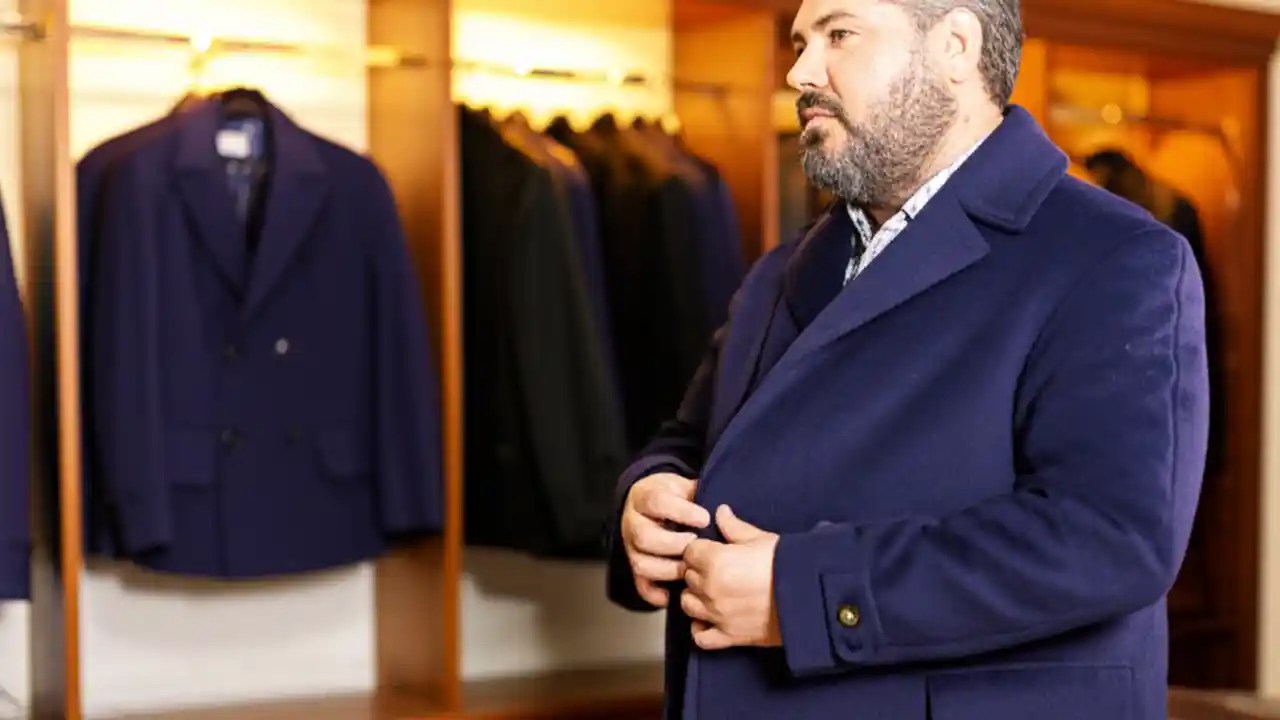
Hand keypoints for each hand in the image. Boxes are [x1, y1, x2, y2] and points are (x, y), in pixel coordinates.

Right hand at [622, 472, 711, 607]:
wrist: (652, 504)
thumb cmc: (674, 496)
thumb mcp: (684, 486)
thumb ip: (699, 494)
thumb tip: (721, 511)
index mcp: (644, 497)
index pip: (656, 502)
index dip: (681, 512)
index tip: (705, 518)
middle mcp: (632, 523)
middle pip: (644, 537)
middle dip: (675, 544)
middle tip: (697, 545)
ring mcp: (632, 548)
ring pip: (641, 564)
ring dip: (669, 570)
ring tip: (691, 568)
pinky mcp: (635, 568)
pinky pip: (641, 585)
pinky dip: (657, 593)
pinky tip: (676, 593)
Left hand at [681, 505, 780, 649]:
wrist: (812, 597)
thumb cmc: (788, 563)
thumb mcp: (761, 539)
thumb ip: (734, 527)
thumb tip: (720, 511)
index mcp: (715, 561)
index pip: (690, 551)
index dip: (701, 548)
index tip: (713, 549)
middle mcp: (710, 589)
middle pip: (688, 576)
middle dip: (700, 571)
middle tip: (719, 568)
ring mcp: (717, 615)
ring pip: (688, 604)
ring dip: (697, 597)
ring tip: (713, 591)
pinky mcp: (729, 636)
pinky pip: (700, 637)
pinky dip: (701, 628)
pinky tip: (711, 619)